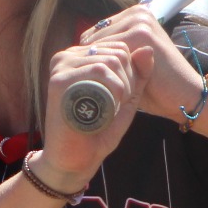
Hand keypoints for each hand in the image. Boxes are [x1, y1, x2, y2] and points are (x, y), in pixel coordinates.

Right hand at [38, 35, 147, 181]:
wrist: (74, 160)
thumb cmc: (98, 131)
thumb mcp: (126, 98)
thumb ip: (138, 75)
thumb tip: (147, 48)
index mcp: (79, 58)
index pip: (118, 48)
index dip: (132, 74)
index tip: (123, 98)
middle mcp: (67, 57)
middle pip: (117, 52)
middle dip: (129, 81)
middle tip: (119, 105)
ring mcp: (61, 66)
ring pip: (111, 60)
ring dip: (122, 88)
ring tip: (112, 108)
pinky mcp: (60, 79)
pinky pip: (100, 70)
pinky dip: (113, 90)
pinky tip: (106, 108)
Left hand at [78, 6, 207, 124]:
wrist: (184, 97)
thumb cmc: (155, 88)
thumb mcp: (128, 66)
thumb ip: (109, 54)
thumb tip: (74, 52)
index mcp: (134, 16)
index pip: (92, 36)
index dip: (90, 61)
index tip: (92, 83)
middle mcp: (137, 12)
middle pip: (91, 39)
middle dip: (91, 65)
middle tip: (96, 90)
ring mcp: (140, 21)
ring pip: (97, 47)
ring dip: (97, 71)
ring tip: (105, 92)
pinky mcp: (141, 33)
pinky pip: (106, 54)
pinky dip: (105, 74)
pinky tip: (113, 90)